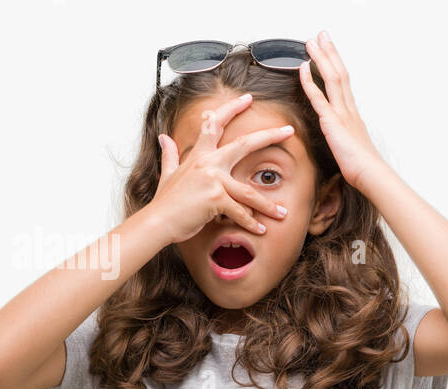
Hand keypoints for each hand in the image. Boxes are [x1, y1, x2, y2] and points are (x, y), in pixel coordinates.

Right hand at [147, 93, 294, 244]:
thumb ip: (171, 155)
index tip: (247, 98)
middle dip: (269, 136)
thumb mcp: (168, 173)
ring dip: (268, 205)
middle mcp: (208, 162)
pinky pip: (241, 212)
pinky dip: (251, 224)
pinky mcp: (216, 198)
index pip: (215, 124)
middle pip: (244, 144)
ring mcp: (213, 179)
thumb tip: (164, 138)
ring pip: (249, 192)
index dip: (231, 108)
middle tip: (289, 130)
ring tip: (283, 213)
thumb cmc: (166, 201)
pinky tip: (260, 231)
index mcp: (199, 155)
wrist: (158, 221)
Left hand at [301, 31, 388, 190]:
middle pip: (339, 73)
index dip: (337, 64)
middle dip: (330, 52)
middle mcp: (349, 110)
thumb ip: (347, 142)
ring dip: (321, 58)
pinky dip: (310, 81)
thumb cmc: (364, 168)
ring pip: (332, 78)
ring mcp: (342, 114)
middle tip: (322, 35)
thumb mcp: (354, 151)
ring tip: (312, 42)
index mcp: (353, 115)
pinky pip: (319, 97)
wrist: (371, 175)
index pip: (344, 83)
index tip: (330, 50)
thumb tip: (346, 145)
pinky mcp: (333, 122)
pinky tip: (304, 68)